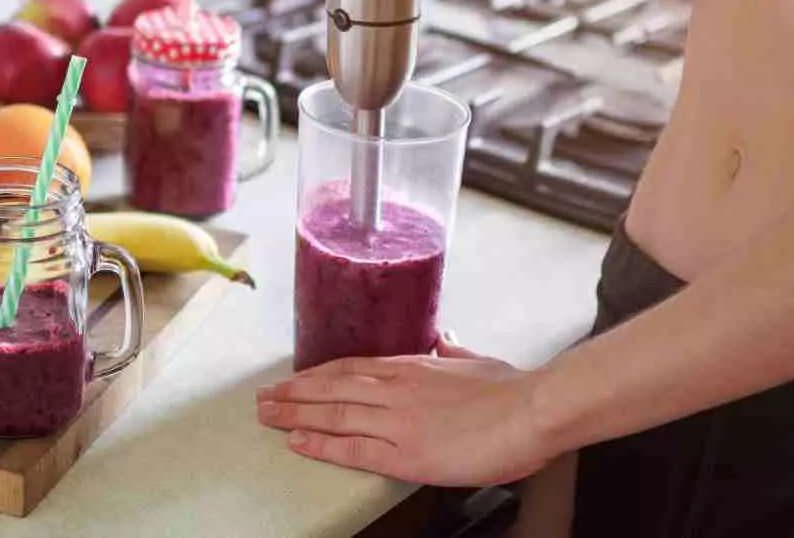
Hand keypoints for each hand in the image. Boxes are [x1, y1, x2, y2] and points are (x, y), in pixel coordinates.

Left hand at [257, 334, 551, 485]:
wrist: (531, 410)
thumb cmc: (513, 389)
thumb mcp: (479, 361)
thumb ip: (456, 353)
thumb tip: (446, 340)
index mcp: (414, 366)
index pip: (351, 367)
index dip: (318, 374)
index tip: (295, 379)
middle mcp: (396, 388)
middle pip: (331, 387)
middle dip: (293, 392)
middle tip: (263, 397)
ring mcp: (397, 420)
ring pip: (332, 413)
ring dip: (294, 413)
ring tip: (266, 415)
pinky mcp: (404, 452)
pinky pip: (351, 448)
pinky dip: (320, 443)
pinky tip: (296, 442)